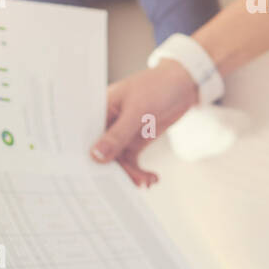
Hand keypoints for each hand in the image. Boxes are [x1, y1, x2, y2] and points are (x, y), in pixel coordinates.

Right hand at [89, 60, 198, 186]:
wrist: (184, 83)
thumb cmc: (157, 86)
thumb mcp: (138, 110)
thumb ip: (118, 134)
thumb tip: (95, 156)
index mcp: (98, 110)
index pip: (84, 137)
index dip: (83, 158)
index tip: (89, 180)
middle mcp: (106, 124)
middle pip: (101, 153)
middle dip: (112, 171)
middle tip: (125, 185)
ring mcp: (120, 134)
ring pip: (117, 161)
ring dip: (130, 174)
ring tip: (146, 182)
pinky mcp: (133, 141)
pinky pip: (131, 162)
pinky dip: (139, 172)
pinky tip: (150, 179)